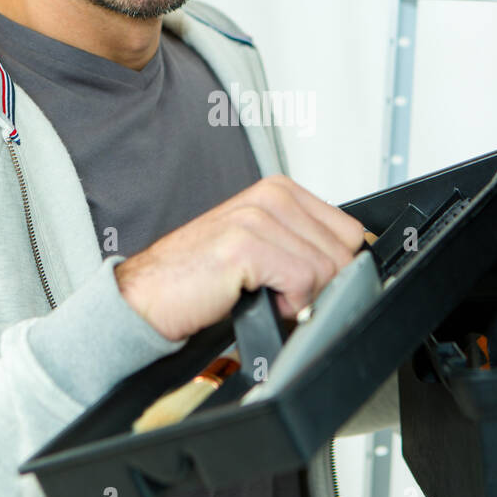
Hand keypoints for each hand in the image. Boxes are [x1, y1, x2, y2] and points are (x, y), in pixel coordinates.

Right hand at [114, 175, 366, 341]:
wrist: (146, 298)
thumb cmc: (198, 279)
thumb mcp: (261, 250)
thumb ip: (302, 245)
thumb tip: (351, 266)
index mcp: (279, 191)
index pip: (350, 231)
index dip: (334, 268)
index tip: (301, 282)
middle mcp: (271, 196)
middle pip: (343, 252)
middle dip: (318, 286)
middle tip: (275, 292)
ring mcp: (257, 217)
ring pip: (326, 270)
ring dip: (297, 299)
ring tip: (258, 294)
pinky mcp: (247, 245)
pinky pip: (303, 282)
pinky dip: (284, 305)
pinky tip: (252, 299)